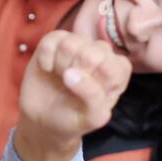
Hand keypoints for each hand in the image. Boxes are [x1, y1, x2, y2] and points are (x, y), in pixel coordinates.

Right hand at [16, 30, 130, 160]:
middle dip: (76, 74)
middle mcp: (101, 55)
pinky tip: (47, 68)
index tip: (84, 96)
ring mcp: (79, 45)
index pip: (109, 65)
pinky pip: (52, 38)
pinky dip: (46, 57)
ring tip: (59, 77)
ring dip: (60, 65)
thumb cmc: (73, 119)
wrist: (44, 121)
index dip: (91, 81)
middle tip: (69, 86)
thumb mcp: (91, 118)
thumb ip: (93, 96)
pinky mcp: (56, 41)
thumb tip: (71, 73)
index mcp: (117, 72)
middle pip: (90, 52)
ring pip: (71, 43)